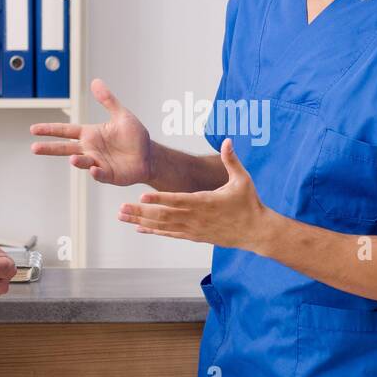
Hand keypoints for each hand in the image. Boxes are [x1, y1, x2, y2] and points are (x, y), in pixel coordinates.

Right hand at [30, 78, 152, 185]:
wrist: (149, 156)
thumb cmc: (135, 137)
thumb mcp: (121, 115)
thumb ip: (108, 100)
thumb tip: (95, 82)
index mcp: (90, 134)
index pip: (66, 131)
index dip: (50, 129)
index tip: (34, 128)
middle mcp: (90, 149)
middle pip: (65, 148)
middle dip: (50, 148)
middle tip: (34, 147)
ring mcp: (98, 163)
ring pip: (82, 162)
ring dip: (77, 161)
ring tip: (73, 159)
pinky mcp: (108, 175)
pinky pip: (99, 174)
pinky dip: (96, 173)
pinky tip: (93, 169)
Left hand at [117, 138, 273, 250]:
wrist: (256, 232)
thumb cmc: (250, 203)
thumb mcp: (243, 179)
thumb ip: (231, 160)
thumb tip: (228, 140)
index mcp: (205, 202)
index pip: (178, 200)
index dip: (159, 198)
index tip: (142, 195)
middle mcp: (196, 218)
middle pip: (163, 215)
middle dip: (141, 211)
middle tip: (120, 208)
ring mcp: (194, 229)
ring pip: (163, 226)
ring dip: (141, 221)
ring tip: (123, 216)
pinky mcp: (194, 236)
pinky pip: (170, 234)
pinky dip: (154, 231)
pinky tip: (139, 228)